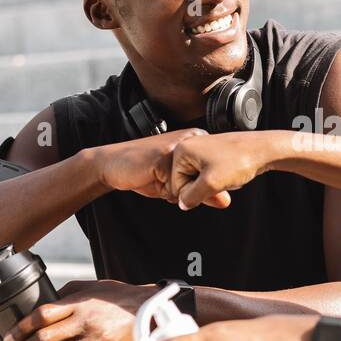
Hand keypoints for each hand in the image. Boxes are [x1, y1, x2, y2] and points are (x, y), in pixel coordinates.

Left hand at [0, 279, 155, 340]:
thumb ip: (67, 295)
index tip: (5, 339)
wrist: (152, 309)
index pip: (42, 315)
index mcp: (78, 305)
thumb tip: (43, 304)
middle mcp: (85, 324)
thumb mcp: (91, 287)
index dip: (20, 328)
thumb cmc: (118, 296)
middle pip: (45, 340)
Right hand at [96, 129, 224, 203]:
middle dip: (185, 188)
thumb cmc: (147, 171)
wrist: (114, 164)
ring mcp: (179, 146)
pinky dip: (165, 192)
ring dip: (174, 191)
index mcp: (198, 140)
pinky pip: (176, 189)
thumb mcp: (178, 183)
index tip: (176, 178)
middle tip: (164, 178)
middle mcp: (191, 139)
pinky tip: (153, 179)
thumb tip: (226, 201)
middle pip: (204, 181)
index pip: (212, 174)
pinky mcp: (165, 156)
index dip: (194, 185)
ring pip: (190, 187)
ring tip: (158, 177)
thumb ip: (204, 191)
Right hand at [166, 131, 278, 210]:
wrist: (264, 150)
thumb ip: (192, 197)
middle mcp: (190, 147)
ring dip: (212, 185)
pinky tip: (230, 175)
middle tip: (220, 183)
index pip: (176, 184)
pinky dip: (219, 179)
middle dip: (203, 188)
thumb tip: (183, 204)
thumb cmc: (240, 160)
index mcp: (183, 150)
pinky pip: (209, 174)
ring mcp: (202, 149)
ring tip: (226, 177)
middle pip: (186, 181)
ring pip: (199, 179)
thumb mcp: (211, 184)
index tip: (209, 190)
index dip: (193, 193)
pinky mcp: (213, 154)